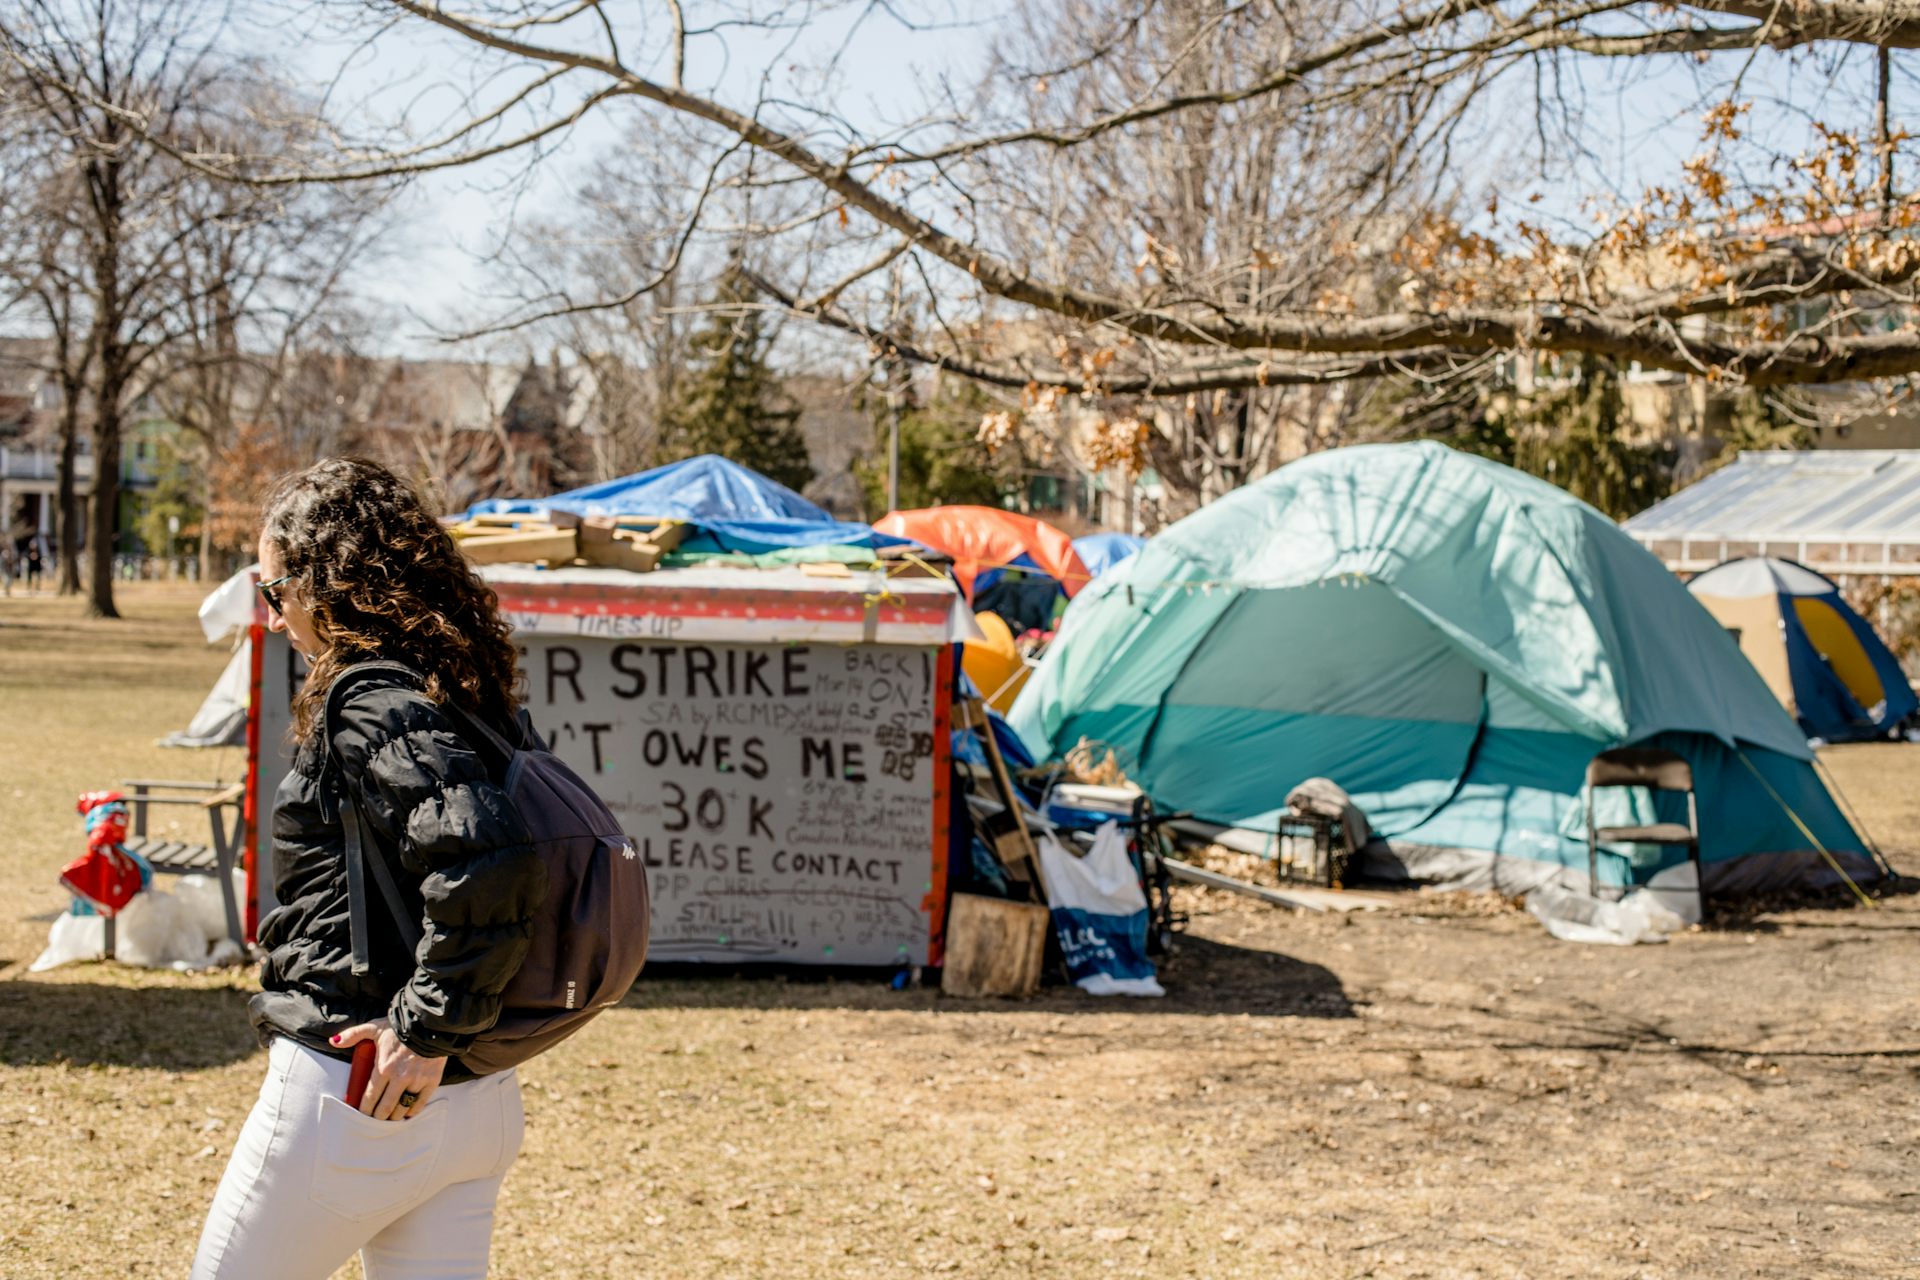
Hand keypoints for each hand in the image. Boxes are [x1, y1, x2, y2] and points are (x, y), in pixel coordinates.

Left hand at [332, 1017, 447, 1120]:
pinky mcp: (431, 1080)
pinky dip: (412, 1111)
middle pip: (385, 1107)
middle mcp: (400, 1078)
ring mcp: (416, 1080)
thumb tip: (334, 1041)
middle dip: (378, 1118)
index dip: (365, 1110)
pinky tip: (407, 1113)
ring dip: (394, 1117)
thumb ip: (353, 1034)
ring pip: (402, 1108)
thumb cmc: (399, 1026)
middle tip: (375, 1120)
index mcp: (383, 1068)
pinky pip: (420, 1102)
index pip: (370, 1097)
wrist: (429, 1022)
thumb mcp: (374, 1027)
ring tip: (390, 1118)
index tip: (362, 1115)